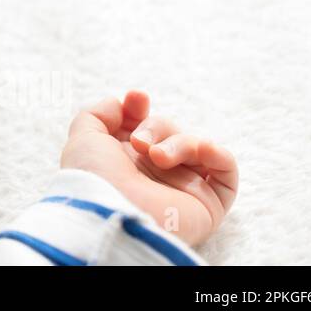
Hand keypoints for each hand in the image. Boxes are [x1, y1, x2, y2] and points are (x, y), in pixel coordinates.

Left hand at [59, 89, 237, 247]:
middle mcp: (155, 174)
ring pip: (196, 146)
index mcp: (126, 161)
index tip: (137, 99)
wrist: (111, 212)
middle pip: (170, 131)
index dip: (140, 109)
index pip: (143, 128)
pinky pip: (226, 172)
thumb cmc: (93, 176)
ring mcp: (182, 188)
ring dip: (179, 142)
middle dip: (156, 127)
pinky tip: (203, 149)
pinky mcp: (207, 204)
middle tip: (140, 143)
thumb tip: (119, 104)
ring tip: (158, 156)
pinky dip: (218, 155)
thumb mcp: (84, 136)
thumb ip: (98, 114)